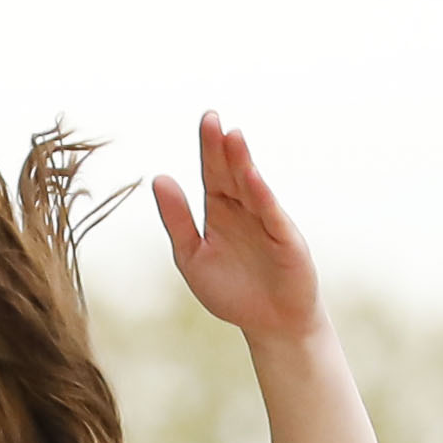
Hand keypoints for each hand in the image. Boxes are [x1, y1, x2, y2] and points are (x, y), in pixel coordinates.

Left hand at [153, 114, 321, 343]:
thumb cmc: (232, 291)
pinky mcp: (284, 239)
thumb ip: (177, 221)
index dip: (208, 148)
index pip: (212, 173)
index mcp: (220, 210)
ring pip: (251, 187)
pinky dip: (260, 195)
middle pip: (230, 173)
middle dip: (221, 148)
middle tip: (211, 119)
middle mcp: (244, 209)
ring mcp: (266, 221)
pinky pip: (270, 214)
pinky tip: (250, 177)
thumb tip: (159, 178)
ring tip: (232, 137)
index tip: (206, 120)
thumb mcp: (193, 257)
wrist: (269, 324)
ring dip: (241, 163)